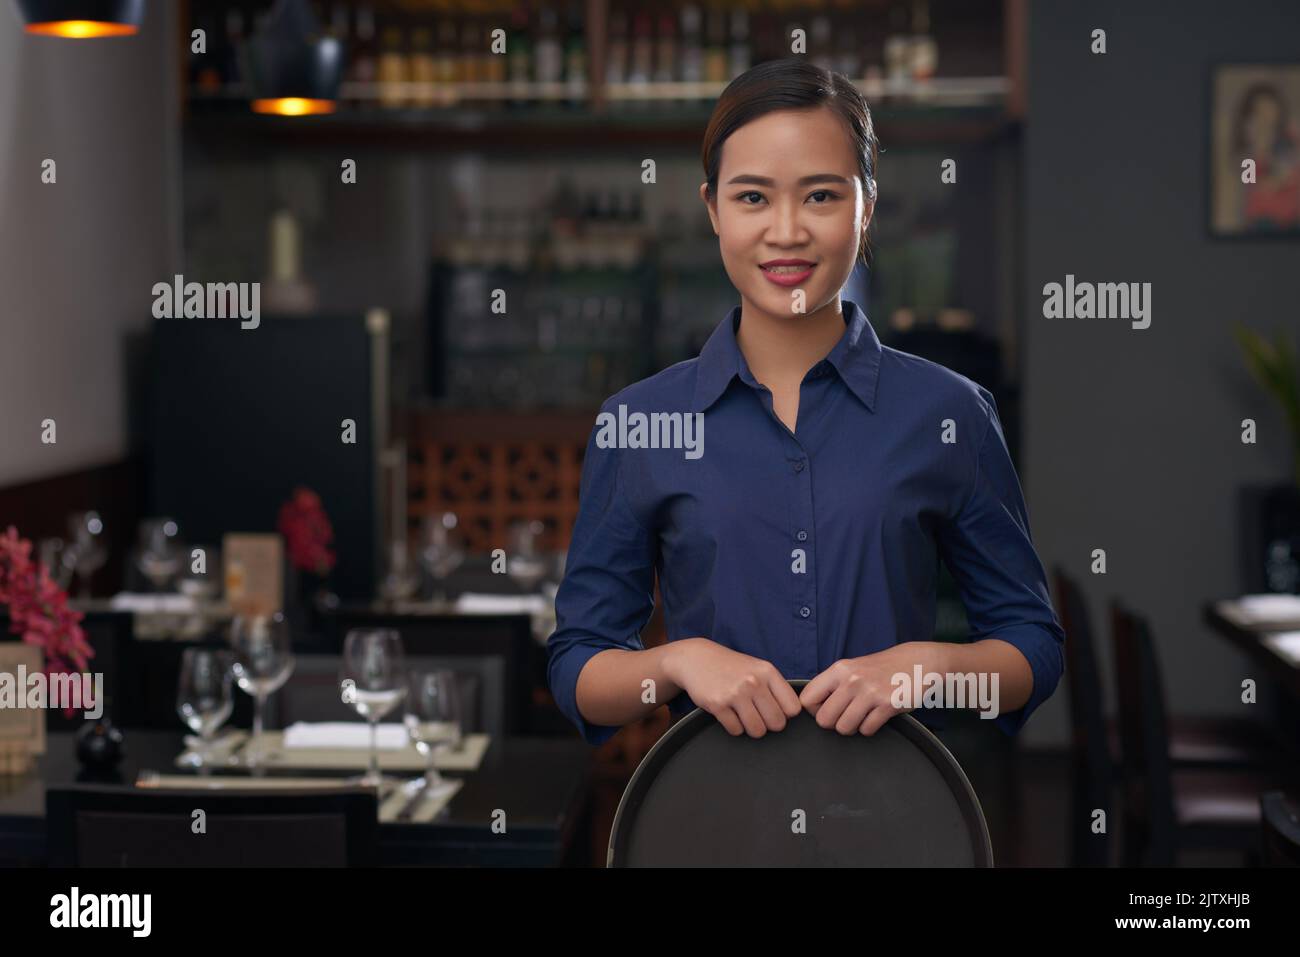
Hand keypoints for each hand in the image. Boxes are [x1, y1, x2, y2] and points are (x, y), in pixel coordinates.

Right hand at [665, 637, 801, 737]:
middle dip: (769, 724)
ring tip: (743, 715)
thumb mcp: (758, 667)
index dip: (785, 713)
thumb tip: (793, 714)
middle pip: (777, 723)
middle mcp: (753, 682)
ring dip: (751, 728)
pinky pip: (736, 730)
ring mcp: (735, 694)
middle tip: (758, 715)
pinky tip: (729, 713)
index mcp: (768, 672)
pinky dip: (733, 727)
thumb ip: (775, 687)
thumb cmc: (731, 666)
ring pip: (758, 731)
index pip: (793, 708)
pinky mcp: (717, 705)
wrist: (696, 659)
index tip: (775, 709)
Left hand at [799, 644, 947, 735]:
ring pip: (844, 728)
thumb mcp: (852, 668)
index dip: (814, 710)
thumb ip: (833, 684)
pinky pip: (866, 730)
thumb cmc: (881, 668)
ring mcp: (870, 693)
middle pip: (824, 719)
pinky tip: (875, 716)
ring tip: (860, 717)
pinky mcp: (887, 705)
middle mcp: (852, 680)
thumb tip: (812, 707)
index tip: (825, 710)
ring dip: (852, 727)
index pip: (807, 699)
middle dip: (833, 724)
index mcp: (839, 670)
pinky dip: (869, 728)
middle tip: (844, 717)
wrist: (918, 662)